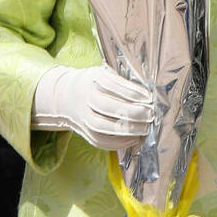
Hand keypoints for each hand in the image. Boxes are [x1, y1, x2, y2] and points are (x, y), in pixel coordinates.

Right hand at [31, 63, 154, 150]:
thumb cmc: (94, 83)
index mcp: (92, 78)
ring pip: (102, 127)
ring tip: (144, 129)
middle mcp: (85, 98)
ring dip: (126, 130)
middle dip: (132, 112)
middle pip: (107, 106)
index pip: (113, 85)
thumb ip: (121, 81)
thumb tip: (146, 95)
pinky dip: (117, 143)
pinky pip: (99, 141)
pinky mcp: (84, 132)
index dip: (132, 93)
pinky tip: (133, 139)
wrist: (66, 96)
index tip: (148, 98)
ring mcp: (82, 116)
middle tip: (150, 114)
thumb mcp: (104, 73)